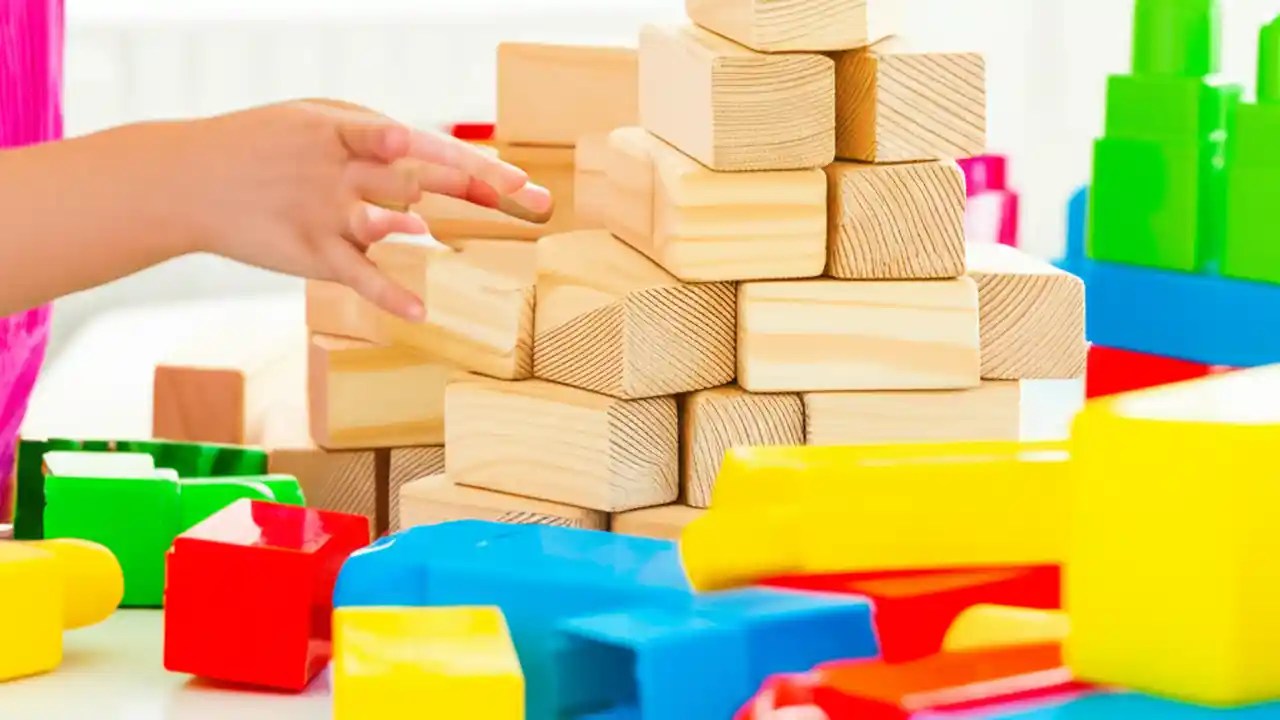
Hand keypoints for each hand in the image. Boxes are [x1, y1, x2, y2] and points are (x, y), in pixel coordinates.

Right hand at [169, 99, 551, 319]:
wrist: (188, 177)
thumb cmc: (264, 147)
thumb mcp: (316, 125)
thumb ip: (372, 142)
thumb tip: (430, 165)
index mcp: (349, 129)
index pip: (427, 145)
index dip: (477, 163)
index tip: (522, 181)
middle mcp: (343, 167)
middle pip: (423, 179)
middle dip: (482, 190)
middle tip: (535, 204)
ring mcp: (325, 209)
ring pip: (387, 219)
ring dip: (429, 228)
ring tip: (467, 238)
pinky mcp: (308, 251)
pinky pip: (357, 275)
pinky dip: (390, 294)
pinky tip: (424, 311)